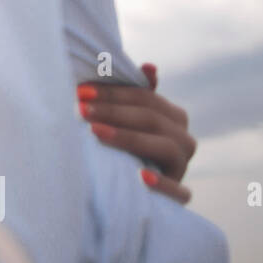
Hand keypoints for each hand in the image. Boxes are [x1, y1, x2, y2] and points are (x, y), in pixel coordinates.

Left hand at [76, 63, 195, 204]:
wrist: (129, 190)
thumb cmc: (123, 146)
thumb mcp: (125, 119)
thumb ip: (134, 93)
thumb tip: (149, 66)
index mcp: (173, 116)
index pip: (146, 98)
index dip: (112, 93)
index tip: (80, 91)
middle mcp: (183, 139)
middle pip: (152, 119)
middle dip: (113, 112)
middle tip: (79, 109)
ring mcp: (183, 167)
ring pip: (165, 147)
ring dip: (129, 138)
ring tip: (95, 132)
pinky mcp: (180, 196)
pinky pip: (179, 191)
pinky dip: (162, 184)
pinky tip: (141, 177)